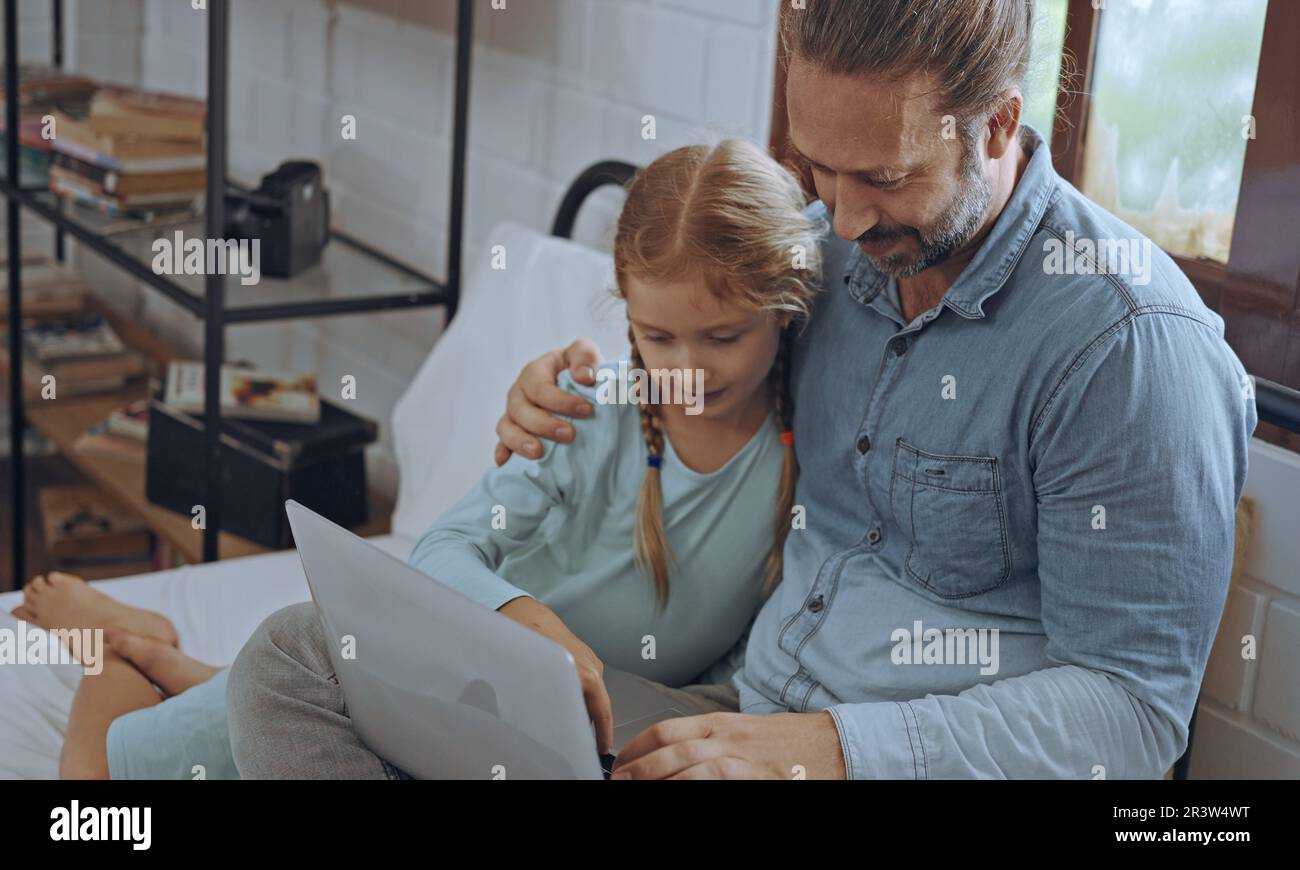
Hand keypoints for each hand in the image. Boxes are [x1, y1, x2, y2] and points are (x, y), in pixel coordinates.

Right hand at [493, 340, 603, 465]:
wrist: (577, 385)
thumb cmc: (580, 369)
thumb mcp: (585, 353)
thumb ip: (585, 357)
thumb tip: (583, 377)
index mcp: (536, 371)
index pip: (540, 387)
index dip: (561, 400)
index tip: (587, 410)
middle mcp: (520, 392)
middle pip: (521, 409)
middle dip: (544, 424)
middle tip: (570, 435)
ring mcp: (513, 413)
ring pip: (507, 427)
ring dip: (520, 441)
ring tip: (538, 453)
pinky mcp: (513, 431)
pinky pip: (502, 443)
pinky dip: (503, 452)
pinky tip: (506, 463)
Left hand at [497, 596, 614, 753]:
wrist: (524, 614)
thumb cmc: (529, 643)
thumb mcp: (538, 682)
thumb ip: (554, 706)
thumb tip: (560, 726)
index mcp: (586, 676)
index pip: (602, 714)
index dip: (602, 735)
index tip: (600, 749)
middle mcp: (593, 667)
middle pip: (597, 705)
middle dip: (588, 723)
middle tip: (578, 740)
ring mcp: (590, 658)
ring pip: (590, 693)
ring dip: (580, 706)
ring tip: (564, 716)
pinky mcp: (584, 654)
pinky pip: (584, 680)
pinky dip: (576, 692)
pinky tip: (560, 694)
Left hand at [610, 711, 847, 779]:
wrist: (833, 745)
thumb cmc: (788, 741)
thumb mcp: (742, 732)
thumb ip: (709, 740)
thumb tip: (670, 755)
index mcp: (721, 723)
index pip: (667, 729)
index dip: (637, 747)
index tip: (621, 763)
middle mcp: (728, 738)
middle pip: (673, 748)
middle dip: (640, 767)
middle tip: (619, 781)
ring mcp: (744, 760)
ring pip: (692, 765)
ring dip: (660, 779)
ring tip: (637, 789)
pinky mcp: (759, 779)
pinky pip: (719, 783)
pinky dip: (695, 788)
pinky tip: (679, 794)